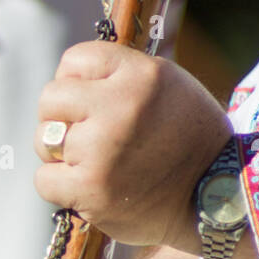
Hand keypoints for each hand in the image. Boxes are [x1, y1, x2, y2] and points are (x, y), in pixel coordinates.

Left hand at [34, 43, 232, 250]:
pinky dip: (60, 187)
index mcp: (141, 75)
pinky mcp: (91, 189)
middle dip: (61, 118)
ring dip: (59, 154)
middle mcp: (120, 107)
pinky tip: (87, 187)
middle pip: (49, 99)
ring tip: (92, 163)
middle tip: (86, 136)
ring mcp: (103, 150)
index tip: (92, 102)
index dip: (76, 82)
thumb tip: (66, 77)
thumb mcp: (168, 86)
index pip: (73, 60)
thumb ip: (120, 76)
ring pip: (44, 141)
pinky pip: (43, 179)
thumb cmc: (187, 140)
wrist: (214, 198)